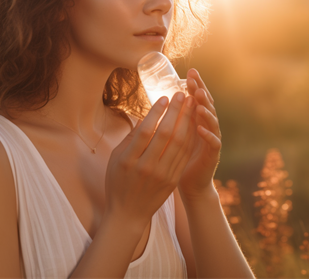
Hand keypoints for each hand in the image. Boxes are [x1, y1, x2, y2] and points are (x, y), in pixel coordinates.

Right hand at [104, 92, 196, 230]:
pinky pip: (184, 155)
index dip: (157, 113)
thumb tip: (144, 118)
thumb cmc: (118, 182)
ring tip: (191, 105)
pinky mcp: (173, 180)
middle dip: (176, 112)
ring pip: (179, 144)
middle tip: (182, 94)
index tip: (165, 98)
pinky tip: (193, 124)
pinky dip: (190, 138)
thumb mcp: (116, 160)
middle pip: (165, 134)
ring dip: (187, 122)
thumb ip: (129, 139)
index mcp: (129, 160)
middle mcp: (147, 167)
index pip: (146, 131)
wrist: (129, 213)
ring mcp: (162, 175)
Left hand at [177, 68, 221, 201]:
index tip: (189, 72)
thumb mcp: (173, 135)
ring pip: (212, 121)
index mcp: (197, 121)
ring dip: (205, 108)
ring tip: (198, 97)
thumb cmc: (178, 158)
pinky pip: (213, 143)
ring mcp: (212, 141)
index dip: (195, 86)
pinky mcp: (213, 156)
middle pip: (207, 105)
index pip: (198, 100)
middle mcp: (207, 128)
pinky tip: (200, 127)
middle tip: (195, 79)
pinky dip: (207, 135)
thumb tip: (156, 103)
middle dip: (201, 90)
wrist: (190, 184)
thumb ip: (170, 121)